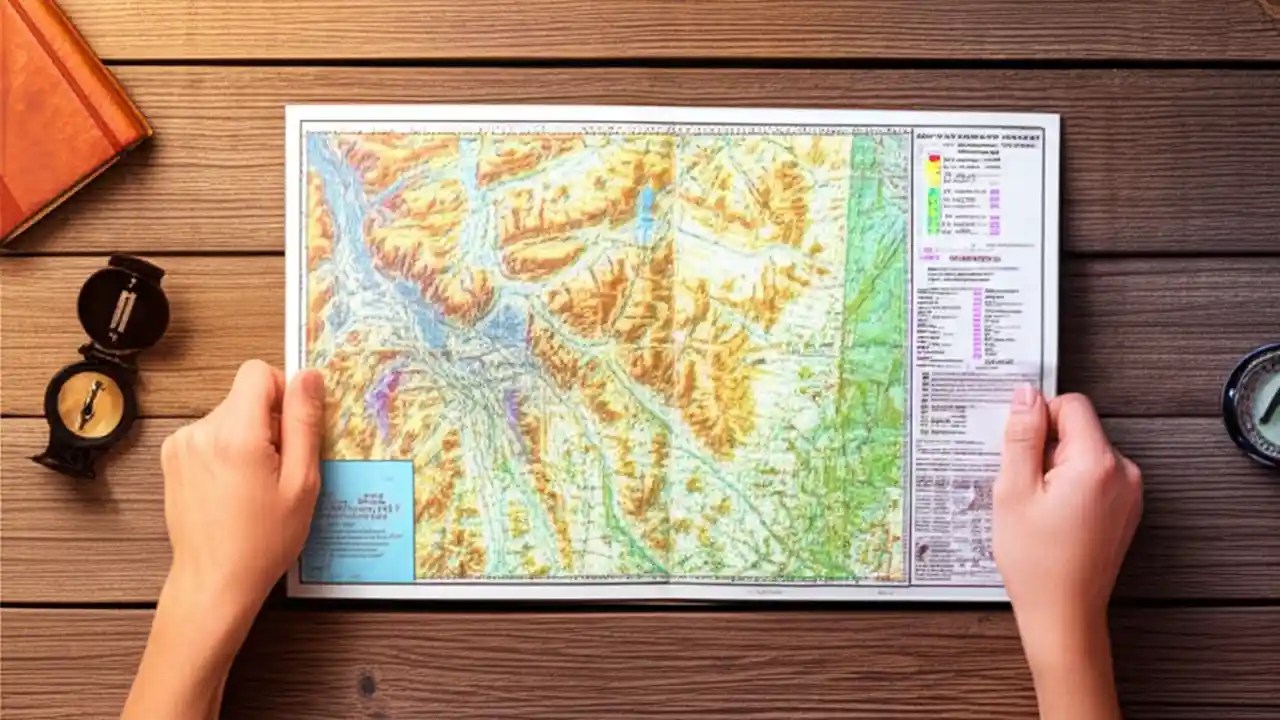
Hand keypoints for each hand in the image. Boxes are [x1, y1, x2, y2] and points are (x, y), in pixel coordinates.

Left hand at [160, 360, 324, 618]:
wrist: (215, 580)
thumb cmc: (263, 540)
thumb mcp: (302, 482)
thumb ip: (305, 422)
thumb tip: (309, 376)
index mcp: (235, 434)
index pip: (257, 372)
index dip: (282, 391)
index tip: (292, 428)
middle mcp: (201, 432)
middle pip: (244, 397)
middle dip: (268, 422)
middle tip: (279, 468)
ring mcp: (181, 445)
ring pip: (229, 416)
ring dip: (247, 438)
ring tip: (255, 483)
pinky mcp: (172, 458)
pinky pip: (210, 434)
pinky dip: (227, 451)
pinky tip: (234, 487)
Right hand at [994, 386, 1142, 719]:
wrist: (1063, 614)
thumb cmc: (1036, 561)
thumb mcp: (1013, 491)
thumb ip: (1021, 436)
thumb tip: (1026, 394)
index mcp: (1097, 463)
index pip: (1071, 405)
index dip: (1039, 419)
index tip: (1020, 449)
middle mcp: (1123, 473)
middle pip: (1079, 430)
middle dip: (1047, 449)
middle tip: (1025, 489)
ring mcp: (1129, 493)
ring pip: (1084, 455)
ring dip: (1057, 470)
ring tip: (1039, 509)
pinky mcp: (1125, 510)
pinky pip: (1094, 478)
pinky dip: (1071, 488)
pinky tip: (1053, 519)